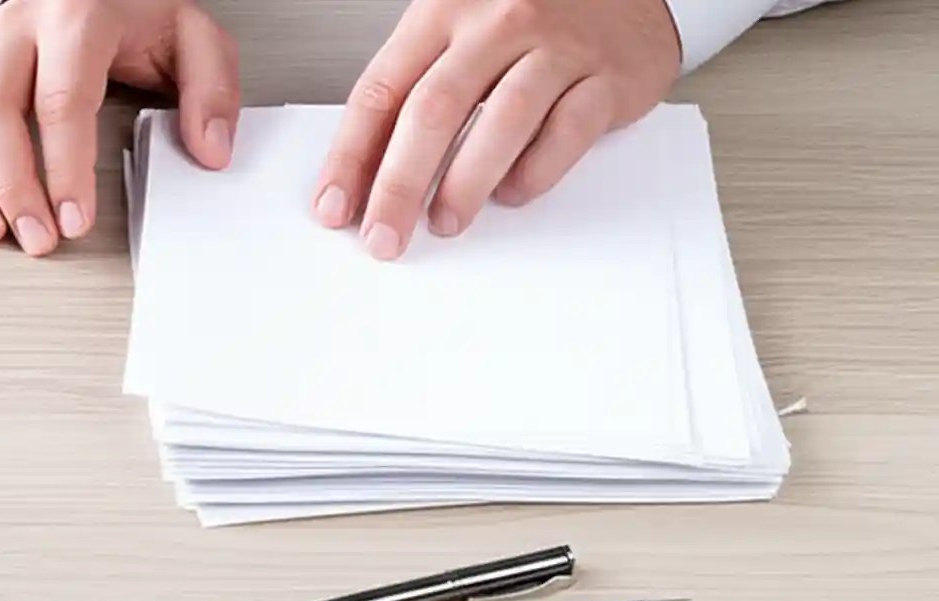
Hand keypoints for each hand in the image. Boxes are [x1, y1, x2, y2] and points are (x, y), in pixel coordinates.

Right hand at [0, 0, 238, 255]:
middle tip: (34, 237)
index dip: (64, 168)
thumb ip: (212, 91)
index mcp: (76, 17)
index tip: (74, 218)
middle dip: (8, 185)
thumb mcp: (193, 38)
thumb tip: (210, 149)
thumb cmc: (138, 12)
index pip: (61, 101)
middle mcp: (16, 26)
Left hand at [313, 0, 680, 259]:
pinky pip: (566, 133)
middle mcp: (498, 21)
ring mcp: (557, 47)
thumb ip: (415, 90)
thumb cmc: (533, 15)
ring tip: (445, 222)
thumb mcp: (459, 32)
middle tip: (383, 234)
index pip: (382, 89)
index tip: (335, 206)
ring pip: (500, 121)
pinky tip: (513, 193)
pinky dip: (534, 172)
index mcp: (445, 9)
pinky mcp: (608, 78)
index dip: (352, 155)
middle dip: (398, 184)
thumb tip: (366, 173)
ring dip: (464, 184)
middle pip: (433, 110)